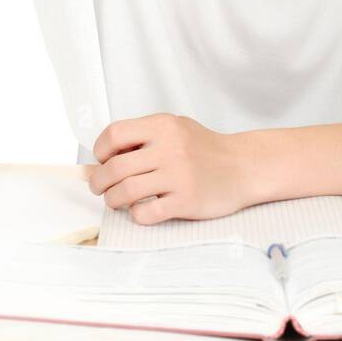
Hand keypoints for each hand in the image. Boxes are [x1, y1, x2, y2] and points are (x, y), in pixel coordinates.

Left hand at [86, 113, 253, 222]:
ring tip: (116, 200)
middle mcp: (170, 148)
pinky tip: (141, 209)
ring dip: (113, 199)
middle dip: (99, 181)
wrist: (242, 167)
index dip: (100, 150)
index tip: (102, 160)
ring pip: (125, 192)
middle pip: (114, 167)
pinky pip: (145, 213)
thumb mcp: (176, 128)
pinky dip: (136, 214)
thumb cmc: (204, 149)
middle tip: (100, 186)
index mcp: (163, 126)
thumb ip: (145, 136)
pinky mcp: (185, 201)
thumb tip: (106, 155)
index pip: (114, 133)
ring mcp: (178, 175)